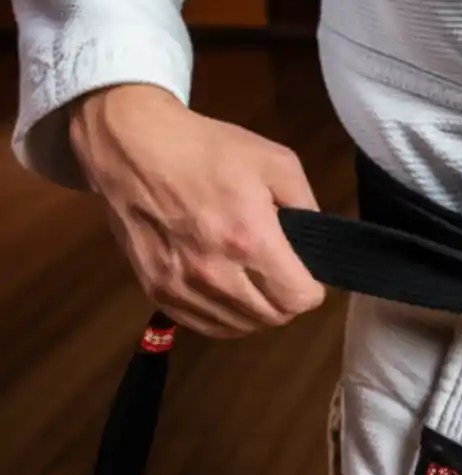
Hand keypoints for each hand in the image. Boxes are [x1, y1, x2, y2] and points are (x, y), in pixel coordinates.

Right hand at [69, 84, 324, 338]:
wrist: (133, 147)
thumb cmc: (209, 150)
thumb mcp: (276, 162)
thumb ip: (306, 205)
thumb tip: (316, 239)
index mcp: (249, 240)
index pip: (297, 299)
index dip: (312, 290)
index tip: (309, 275)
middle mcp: (215, 273)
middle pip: (272, 318)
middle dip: (288, 301)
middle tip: (284, 277)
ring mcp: (182, 286)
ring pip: (239, 327)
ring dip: (257, 311)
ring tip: (257, 284)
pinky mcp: (156, 291)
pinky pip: (204, 326)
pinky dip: (225, 317)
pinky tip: (230, 295)